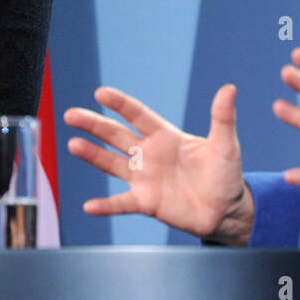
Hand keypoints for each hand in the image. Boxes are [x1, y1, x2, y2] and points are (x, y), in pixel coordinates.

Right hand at [64, 84, 253, 243]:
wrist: (226, 211)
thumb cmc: (225, 175)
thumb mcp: (225, 145)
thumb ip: (222, 118)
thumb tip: (229, 89)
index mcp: (166, 136)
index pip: (138, 115)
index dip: (120, 104)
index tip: (101, 93)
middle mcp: (149, 154)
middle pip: (116, 135)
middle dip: (93, 124)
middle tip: (71, 115)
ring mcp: (145, 179)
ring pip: (112, 164)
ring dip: (92, 155)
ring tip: (72, 145)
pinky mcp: (146, 203)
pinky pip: (122, 204)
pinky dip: (106, 206)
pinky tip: (90, 206)